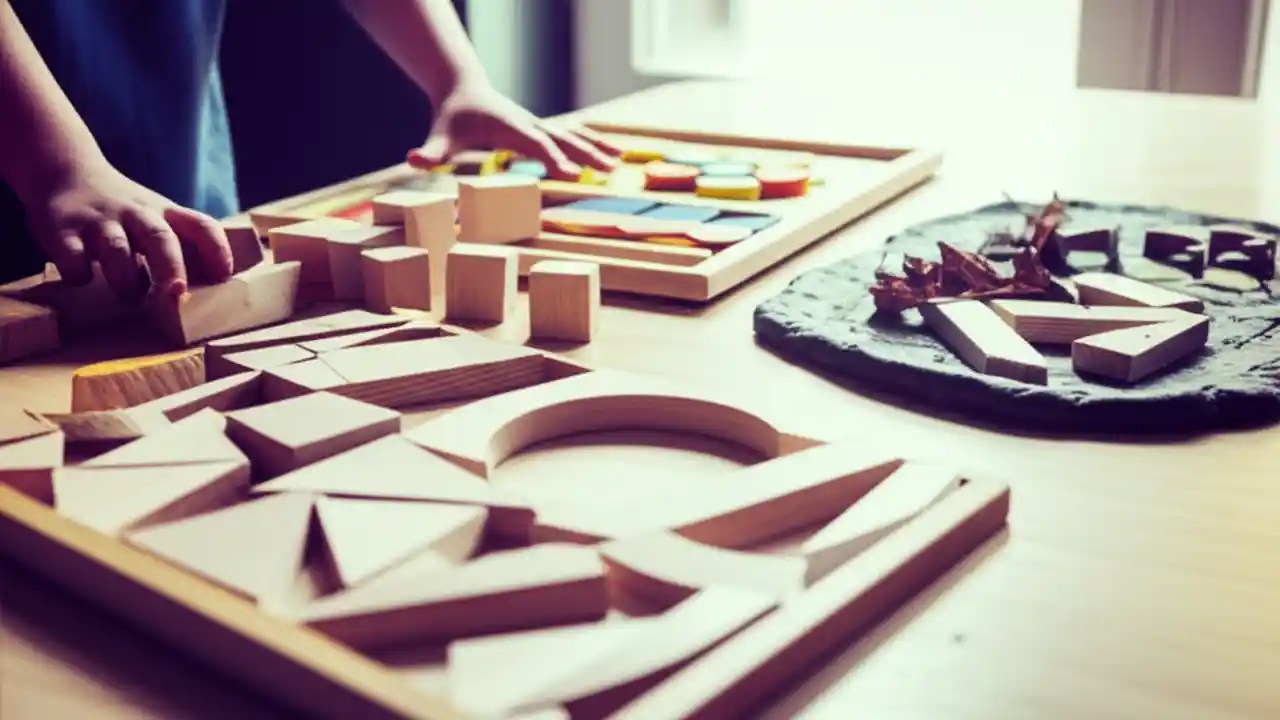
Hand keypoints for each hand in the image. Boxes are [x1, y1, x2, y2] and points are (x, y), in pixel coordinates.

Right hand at [22, 160, 231, 298]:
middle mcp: (135, 215)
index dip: (217, 249)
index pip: (201, 225)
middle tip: (177, 291)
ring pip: (117, 251)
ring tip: (130, 293)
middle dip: (171, 266)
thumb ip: (179, 245)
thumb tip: (211, 287)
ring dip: (127, 280)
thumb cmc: (122, 212)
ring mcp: (99, 223)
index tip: (224, 276)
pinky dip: (80, 274)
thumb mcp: (156, 218)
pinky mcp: (62, 232)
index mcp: (164, 213)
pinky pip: (74, 260)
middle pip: (160, 237)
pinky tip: (83, 277)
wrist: (64, 173)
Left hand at [406, 82, 620, 178]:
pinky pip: (571, 135)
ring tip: (619, 162)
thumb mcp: (440, 136)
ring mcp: (538, 124)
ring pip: (572, 135)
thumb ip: (431, 151)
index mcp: (508, 127)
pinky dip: (592, 143)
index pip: (534, 144)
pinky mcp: (541, 128)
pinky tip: (611, 154)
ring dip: (596, 148)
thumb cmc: (452, 116)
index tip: (569, 174)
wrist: (462, 88)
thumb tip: (413, 160)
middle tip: (608, 170)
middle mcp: (528, 124)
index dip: (551, 158)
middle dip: (585, 154)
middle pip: (562, 139)